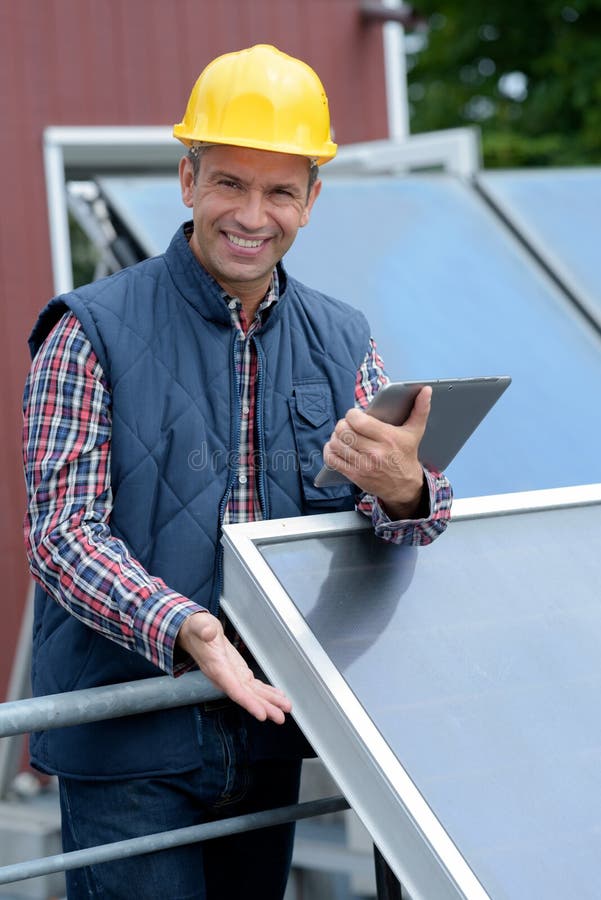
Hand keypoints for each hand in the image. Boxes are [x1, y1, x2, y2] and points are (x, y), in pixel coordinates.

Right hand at [176, 612, 291, 723]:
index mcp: (217, 667)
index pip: (234, 689)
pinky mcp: (238, 672)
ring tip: (285, 708)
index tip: (261, 714)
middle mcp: (225, 677)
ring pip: (252, 693)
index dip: (248, 702)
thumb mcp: (200, 625)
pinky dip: (266, 692)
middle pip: (246, 696)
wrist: (194, 633)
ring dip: (269, 702)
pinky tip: (277, 696)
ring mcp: (232, 676)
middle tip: (280, 717)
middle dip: (264, 707)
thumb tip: (208, 633)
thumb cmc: (197, 630)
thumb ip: (203, 629)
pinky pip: (253, 686)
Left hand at [323, 386, 431, 518]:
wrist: (405, 486)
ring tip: (341, 435)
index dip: (351, 414)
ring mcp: (363, 465)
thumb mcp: (415, 432)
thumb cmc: (407, 455)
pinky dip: (329, 451)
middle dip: (342, 424)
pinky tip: (335, 447)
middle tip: (346, 424)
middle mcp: (375, 452)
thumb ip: (421, 409)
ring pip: (337, 444)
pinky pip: (332, 460)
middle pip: (344, 431)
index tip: (354, 415)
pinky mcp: (355, 476)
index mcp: (388, 438)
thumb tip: (426, 390)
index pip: (358, 421)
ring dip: (335, 437)